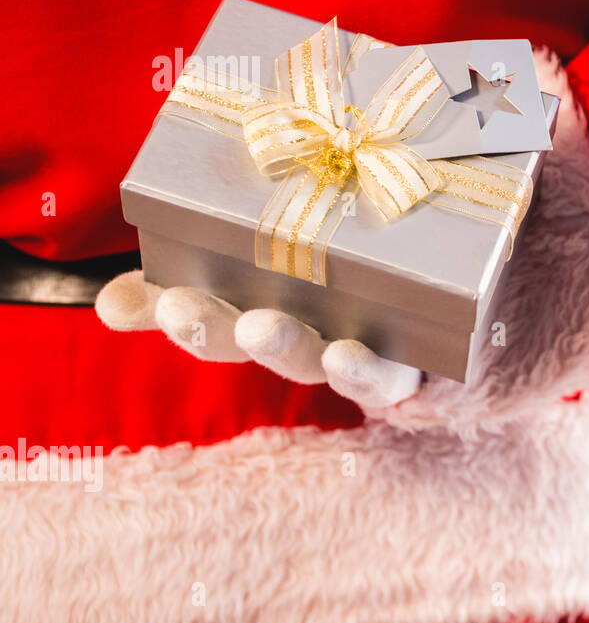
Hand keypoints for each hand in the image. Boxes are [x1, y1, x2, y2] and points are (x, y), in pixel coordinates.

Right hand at [95, 270, 421, 408]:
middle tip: (180, 308)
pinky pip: (381, 379)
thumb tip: (111, 302)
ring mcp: (349, 351)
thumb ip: (206, 255)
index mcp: (259, 306)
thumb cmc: (347, 266)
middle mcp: (299, 337)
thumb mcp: (276, 243)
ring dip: (279, 344)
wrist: (445, 292)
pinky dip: (360, 373)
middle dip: (208, 327)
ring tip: (258, 325)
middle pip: (245, 338)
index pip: (198, 313)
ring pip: (307, 357)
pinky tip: (343, 355)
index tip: (120, 305)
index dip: (157, 311)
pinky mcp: (403, 368)